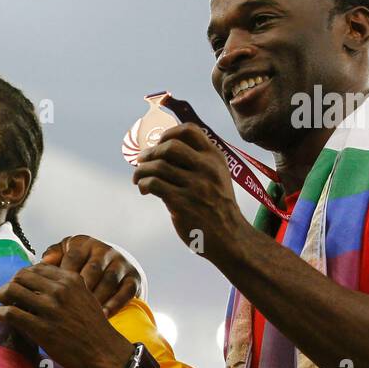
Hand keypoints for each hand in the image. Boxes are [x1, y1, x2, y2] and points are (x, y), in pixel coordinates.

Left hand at [0, 264, 131, 367]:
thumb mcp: (85, 296)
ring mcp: (50, 309)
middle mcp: (59, 290)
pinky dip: (3, 313)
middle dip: (12, 284)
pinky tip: (4, 317)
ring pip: (12, 290)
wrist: (105, 352)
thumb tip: (41, 281)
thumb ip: (66, 286)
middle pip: (20, 275)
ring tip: (4, 304)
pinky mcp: (42, 329)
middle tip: (9, 295)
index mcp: (70, 280)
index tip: (23, 286)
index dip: (25, 276)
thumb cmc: (94, 326)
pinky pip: (11, 313)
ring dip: (3, 296)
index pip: (36, 268)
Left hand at [40, 234, 141, 315]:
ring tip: (84, 315)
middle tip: (67, 307)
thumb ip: (53, 257)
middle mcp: (104, 250)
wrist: (112, 270)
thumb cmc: (80, 266)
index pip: (73, 256)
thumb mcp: (66, 257)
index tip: (52, 293)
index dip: (63, 274)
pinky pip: (126, 291)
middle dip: (80, 289)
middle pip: (92, 268)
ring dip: (97, 297)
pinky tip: (103, 315)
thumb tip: (43, 262)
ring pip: (109, 280)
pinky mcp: (134, 277)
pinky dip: (115, 304)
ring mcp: (121, 263)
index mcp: (85, 244)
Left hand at [131, 123, 248, 261]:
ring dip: (141, 170)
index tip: (158, 143)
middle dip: (150, 152)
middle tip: (142, 161)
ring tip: (138, 178)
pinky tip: (143, 189)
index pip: (189, 131)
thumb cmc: (217, 206)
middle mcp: (206, 168)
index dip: (168, 133)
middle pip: (170, 146)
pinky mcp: (182, 203)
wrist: (230, 237)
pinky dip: (143, 183)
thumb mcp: (217, 176)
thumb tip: (161, 150)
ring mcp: (195, 186)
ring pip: (158, 166)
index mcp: (215, 158)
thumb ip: (197, 162)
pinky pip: (154, 184)